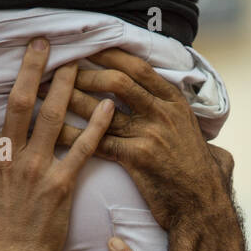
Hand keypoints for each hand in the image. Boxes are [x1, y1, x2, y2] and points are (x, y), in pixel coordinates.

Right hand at [0, 39, 112, 250]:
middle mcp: (8, 158)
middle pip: (20, 102)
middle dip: (31, 67)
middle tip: (42, 42)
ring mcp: (37, 168)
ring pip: (54, 116)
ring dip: (65, 85)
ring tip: (75, 62)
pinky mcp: (63, 183)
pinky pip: (84, 147)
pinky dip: (97, 124)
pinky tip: (108, 105)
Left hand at [60, 48, 233, 229]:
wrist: (202, 203)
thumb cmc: (194, 168)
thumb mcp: (188, 128)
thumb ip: (168, 107)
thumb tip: (151, 90)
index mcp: (174, 101)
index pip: (138, 67)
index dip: (110, 55)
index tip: (87, 47)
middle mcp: (163, 113)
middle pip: (118, 81)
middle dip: (85, 74)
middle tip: (60, 71)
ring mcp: (150, 135)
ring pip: (103, 110)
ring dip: (72, 100)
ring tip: (47, 94)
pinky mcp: (138, 159)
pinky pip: (97, 142)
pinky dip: (73, 136)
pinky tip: (53, 132)